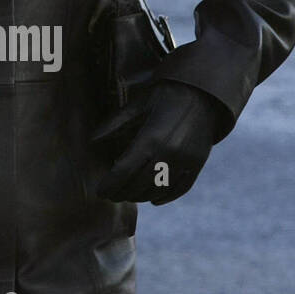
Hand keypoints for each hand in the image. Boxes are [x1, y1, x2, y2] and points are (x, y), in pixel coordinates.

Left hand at [93, 80, 224, 204]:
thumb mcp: (137, 105)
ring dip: (142, 196)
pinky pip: (180, 189)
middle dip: (123, 193)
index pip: (124, 171)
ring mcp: (185, 161)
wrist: (202, 93)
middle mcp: (168, 154)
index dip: (110, 184)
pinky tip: (154, 200)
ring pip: (159, 190)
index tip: (99, 192)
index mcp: (150, 138)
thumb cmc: (164, 95)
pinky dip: (166, 196)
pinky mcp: (197, 164)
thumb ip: (115, 124)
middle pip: (140, 184)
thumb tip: (92, 140)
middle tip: (111, 195)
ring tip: (129, 195)